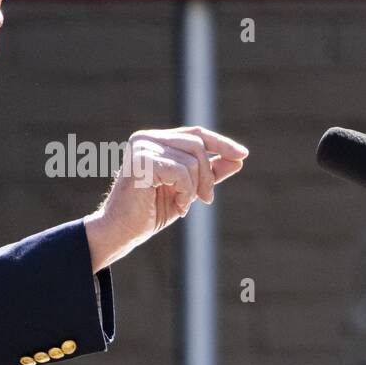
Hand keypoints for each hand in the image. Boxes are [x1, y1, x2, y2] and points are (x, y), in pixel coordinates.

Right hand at [83, 126, 247, 271]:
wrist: (122, 231)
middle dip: (208, 175)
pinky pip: (181, 172)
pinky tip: (178, 206)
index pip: (195, 133)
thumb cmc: (151, 210)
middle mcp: (146, 138)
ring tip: (183, 205)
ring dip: (194, 189)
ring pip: (192, 161)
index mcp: (154, 139)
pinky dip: (185, 193)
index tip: (243, 155)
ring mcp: (141, 148)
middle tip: (206, 200)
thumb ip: (209, 172)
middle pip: (197, 145)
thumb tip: (238, 158)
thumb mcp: (188, 189)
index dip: (221, 143)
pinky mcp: (141, 163)